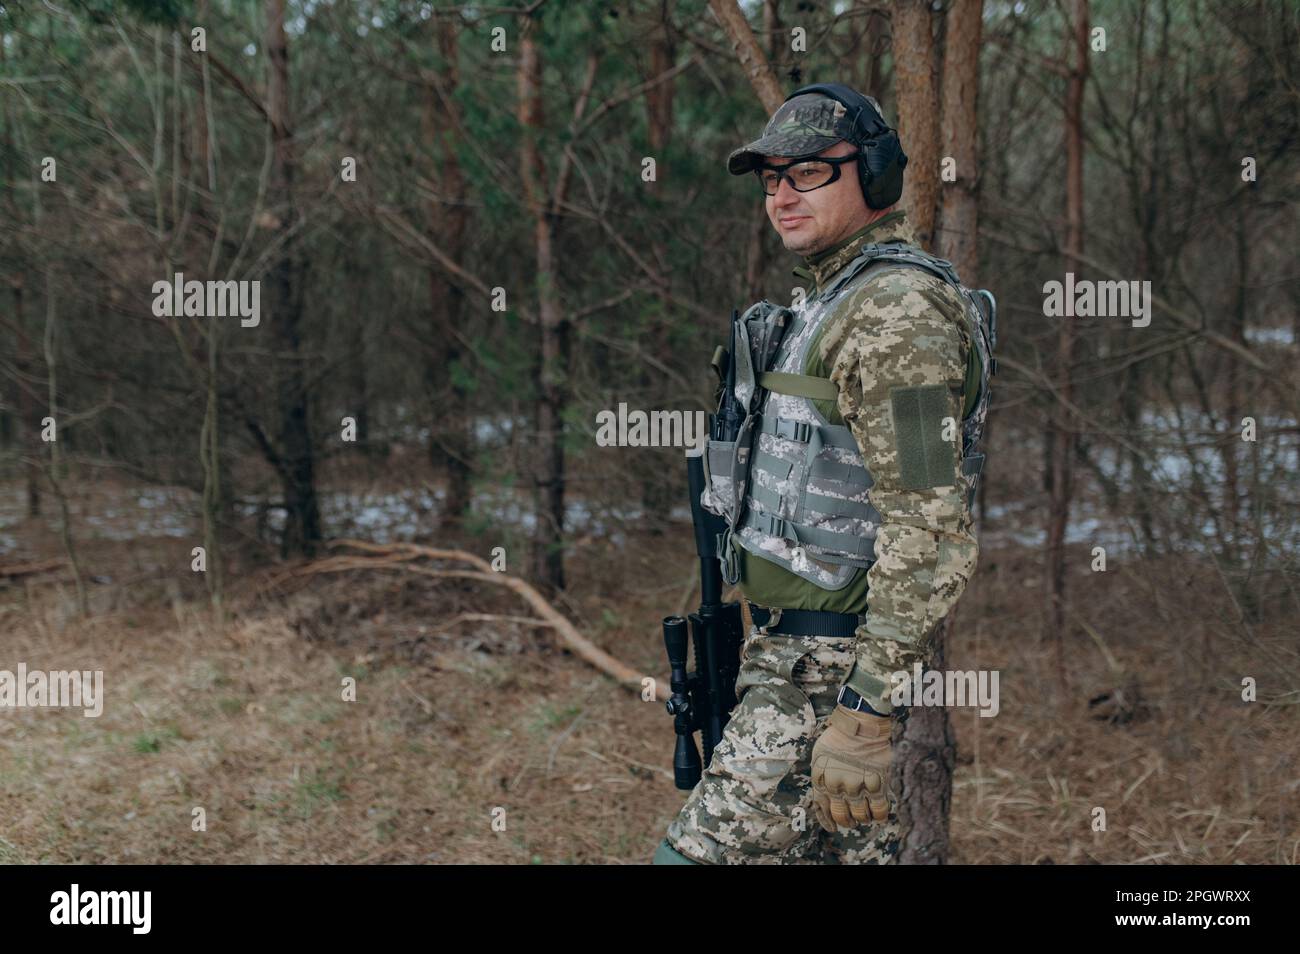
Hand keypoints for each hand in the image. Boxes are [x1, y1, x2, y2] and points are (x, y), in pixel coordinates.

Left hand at [810, 704, 892, 831]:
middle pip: (841, 816)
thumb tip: (824, 797)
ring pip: (860, 816)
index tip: (833, 826)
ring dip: (862, 818)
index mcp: (821, 779)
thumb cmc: (839, 737)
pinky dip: (879, 816)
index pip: (821, 808)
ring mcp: (856, 786)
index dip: (827, 820)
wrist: (860, 725)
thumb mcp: (819, 755)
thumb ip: (821, 777)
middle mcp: (836, 786)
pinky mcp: (876, 784)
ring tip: (865, 814)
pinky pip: (879, 811)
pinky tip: (879, 813)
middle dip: (847, 821)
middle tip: (851, 820)